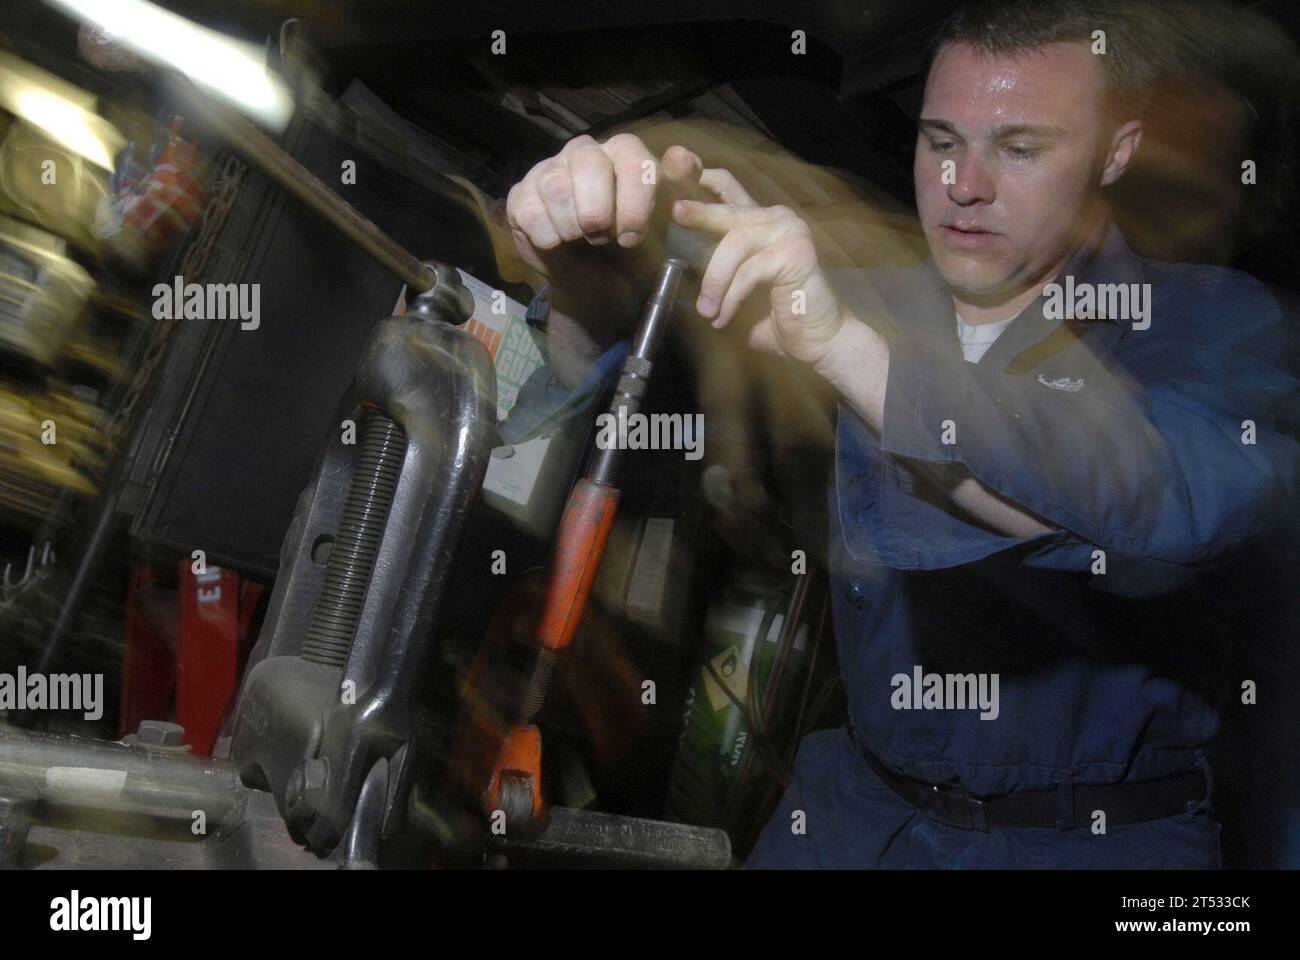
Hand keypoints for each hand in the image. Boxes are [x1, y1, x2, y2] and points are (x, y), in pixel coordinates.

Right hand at [505, 133, 705, 281]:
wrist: (599, 283)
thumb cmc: (635, 249)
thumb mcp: (668, 225)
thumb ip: (683, 189)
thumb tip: (680, 157)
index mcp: (623, 153)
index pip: (631, 156)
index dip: (633, 200)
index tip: (631, 238)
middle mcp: (584, 152)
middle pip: (587, 161)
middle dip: (597, 211)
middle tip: (603, 239)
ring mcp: (549, 171)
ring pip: (556, 186)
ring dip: (573, 226)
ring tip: (582, 241)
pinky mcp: (522, 195)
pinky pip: (530, 209)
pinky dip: (548, 236)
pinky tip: (558, 245)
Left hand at [671, 195, 845, 369]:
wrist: (817, 340)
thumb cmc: (772, 318)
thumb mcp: (731, 288)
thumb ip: (711, 267)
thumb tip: (671, 258)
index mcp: (757, 222)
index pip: (726, 187)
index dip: (699, 178)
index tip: (675, 171)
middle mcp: (775, 218)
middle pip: (728, 208)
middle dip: (699, 211)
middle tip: (676, 212)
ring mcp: (789, 232)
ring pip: (735, 243)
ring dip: (714, 280)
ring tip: (706, 311)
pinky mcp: (795, 252)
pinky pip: (750, 271)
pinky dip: (732, 297)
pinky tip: (723, 318)